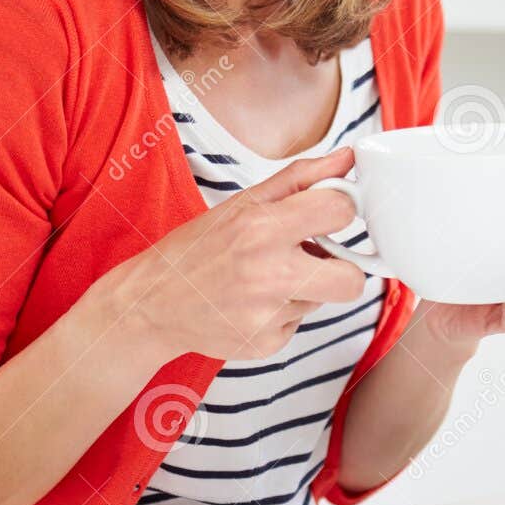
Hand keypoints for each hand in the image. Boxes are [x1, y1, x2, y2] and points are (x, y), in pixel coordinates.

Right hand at [100, 147, 366, 361]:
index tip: (330, 214)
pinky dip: (284, 313)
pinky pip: (300, 323)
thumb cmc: (198, 249)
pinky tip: (255, 304)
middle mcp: (267, 274)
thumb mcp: (243, 203)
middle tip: (317, 259)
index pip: (340, 211)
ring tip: (268, 279)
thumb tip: (347, 160)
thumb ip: (300, 179)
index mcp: (260, 228)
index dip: (342, 210)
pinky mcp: (267, 344)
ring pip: (324, 300)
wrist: (152, 303)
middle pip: (352, 280)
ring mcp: (267, 316)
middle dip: (343, 269)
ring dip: (306, 288)